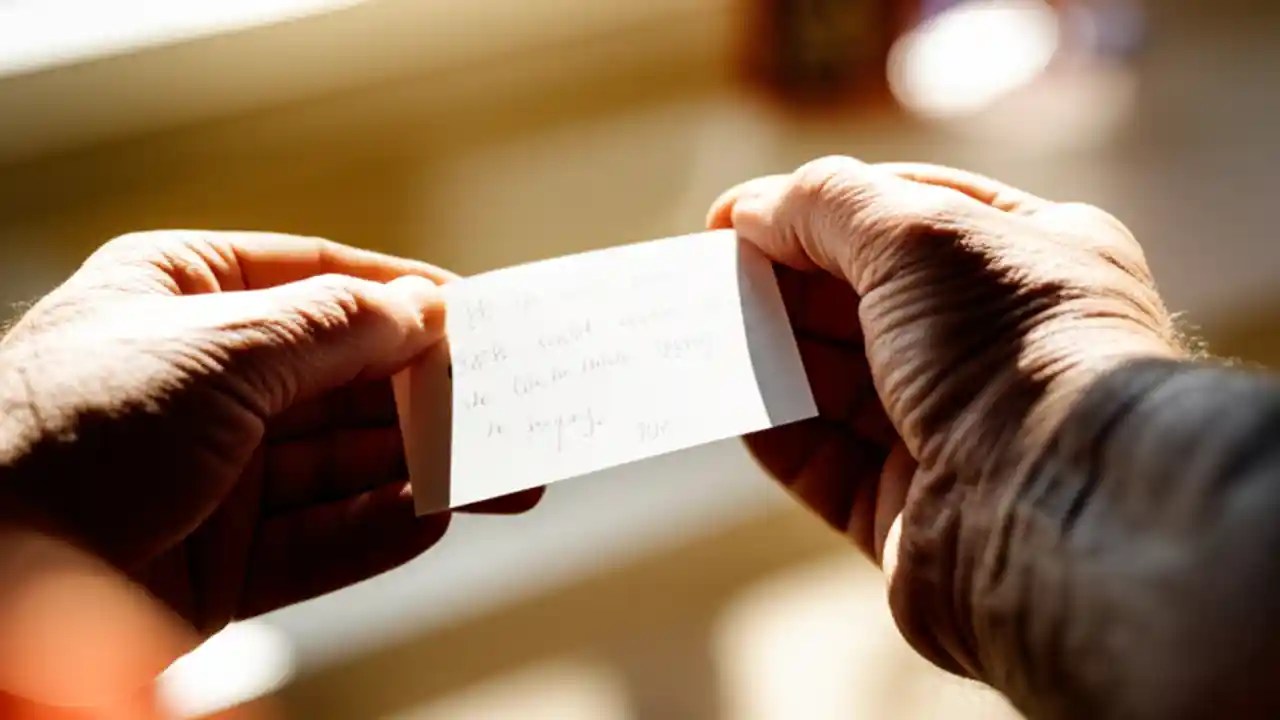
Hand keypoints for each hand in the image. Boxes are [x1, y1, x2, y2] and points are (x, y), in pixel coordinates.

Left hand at [0, 232, 540, 699]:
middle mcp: (202, 380)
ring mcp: (212, 473)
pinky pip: (319, 539)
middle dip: (430, 397)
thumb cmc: (68, 432)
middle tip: (513, 410)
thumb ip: (332, 328)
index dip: (405, 296)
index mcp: (181, 297)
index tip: (483, 314)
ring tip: (505, 476)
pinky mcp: (219, 559)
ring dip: (423, 470)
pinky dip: (379, 530)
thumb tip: (422, 309)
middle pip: (345, 381)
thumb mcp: (216, 350)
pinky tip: (436, 519)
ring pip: (343, 465)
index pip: (319, 281)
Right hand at [709, 157, 1179, 673]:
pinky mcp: (909, 510)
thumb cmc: (1007, 349)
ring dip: (769, 352)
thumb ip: (828, 204)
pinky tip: (727, 401)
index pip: (910, 211)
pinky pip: (823, 461)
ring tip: (699, 331)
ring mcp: (954, 432)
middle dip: (785, 280)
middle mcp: (996, 345)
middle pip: (863, 299)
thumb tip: (754, 211)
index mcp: (1030, 261)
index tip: (736, 217)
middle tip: (706, 274)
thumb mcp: (919, 232)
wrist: (1053, 517)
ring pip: (837, 381)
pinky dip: (773, 428)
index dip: (820, 206)